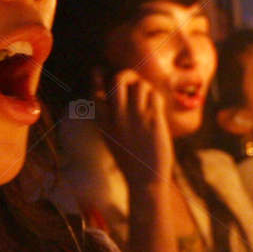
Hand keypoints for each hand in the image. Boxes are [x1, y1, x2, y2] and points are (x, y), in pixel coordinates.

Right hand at [94, 68, 173, 192]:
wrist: (145, 180)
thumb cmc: (130, 160)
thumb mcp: (111, 139)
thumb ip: (110, 118)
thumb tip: (115, 98)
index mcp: (103, 121)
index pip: (96, 91)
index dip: (97, 76)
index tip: (100, 70)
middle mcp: (117, 116)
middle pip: (119, 79)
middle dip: (127, 75)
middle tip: (133, 83)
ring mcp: (136, 117)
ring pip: (140, 85)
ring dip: (145, 88)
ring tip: (147, 99)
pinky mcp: (153, 120)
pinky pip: (154, 95)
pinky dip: (156, 97)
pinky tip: (156, 107)